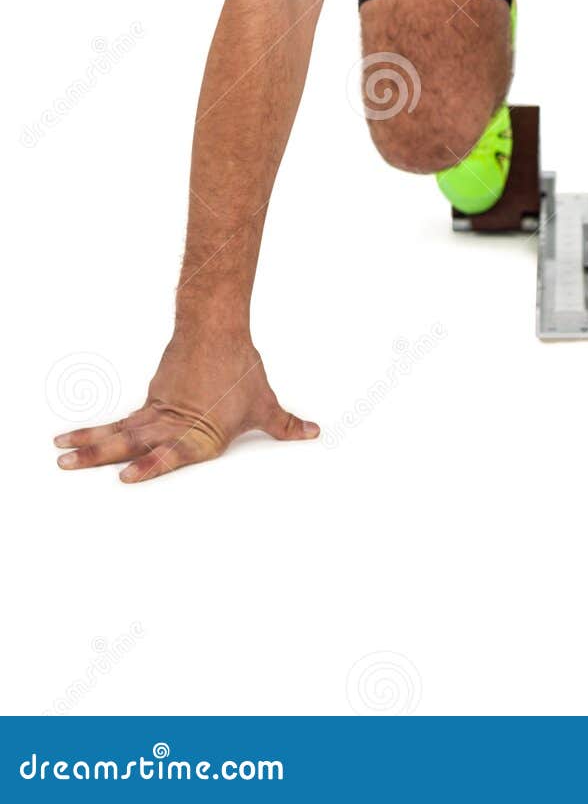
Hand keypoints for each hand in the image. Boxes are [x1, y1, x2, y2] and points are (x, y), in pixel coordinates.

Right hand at [53, 332, 318, 482]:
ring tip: (59, 452)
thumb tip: (313, 433)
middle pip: (131, 440)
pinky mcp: (152, 400)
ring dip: (89, 442)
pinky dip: (99, 429)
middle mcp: (174, 423)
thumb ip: (286, 425)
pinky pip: (123, 420)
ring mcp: (159, 411)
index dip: (150, 464)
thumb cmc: (239, 368)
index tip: (126, 476)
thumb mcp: (265, 403)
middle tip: (66, 466)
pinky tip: (76, 438)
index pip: (172, 451)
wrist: (215, 327)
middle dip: (98, 455)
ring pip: (120, 430)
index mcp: (201, 432)